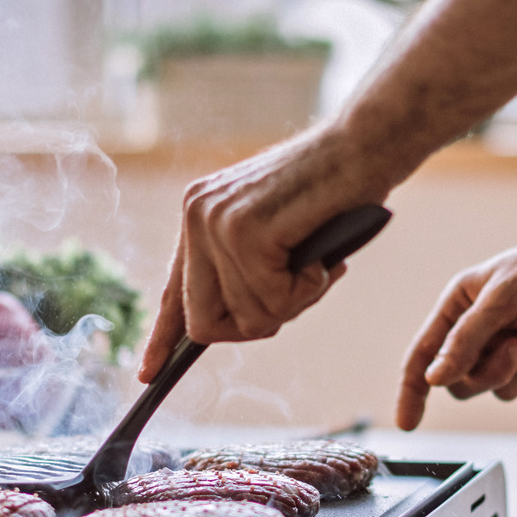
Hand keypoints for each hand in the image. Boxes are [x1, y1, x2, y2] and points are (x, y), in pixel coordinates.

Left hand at [138, 129, 388, 382]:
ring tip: (318, 263)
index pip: (173, 291)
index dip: (162, 338)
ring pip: (246, 317)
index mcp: (199, 214)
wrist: (369, 142)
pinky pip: (271, 300)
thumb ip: (247, 271)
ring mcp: (217, 221)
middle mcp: (197, 215)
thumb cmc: (337, 192)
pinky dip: (308, 291)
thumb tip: (232, 325)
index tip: (147, 373)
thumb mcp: (278, 234)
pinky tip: (323, 258)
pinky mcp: (245, 229)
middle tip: (297, 294)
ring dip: (293, 303)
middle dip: (254, 325)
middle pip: (203, 322)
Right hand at [396, 227, 516, 429]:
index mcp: (457, 310)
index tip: (406, 424)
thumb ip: (465, 340)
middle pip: (464, 384)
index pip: (421, 358)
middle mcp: (476, 335)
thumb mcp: (502, 299)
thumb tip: (434, 378)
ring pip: (503, 391)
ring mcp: (506, 353)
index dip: (411, 392)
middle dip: (497, 369)